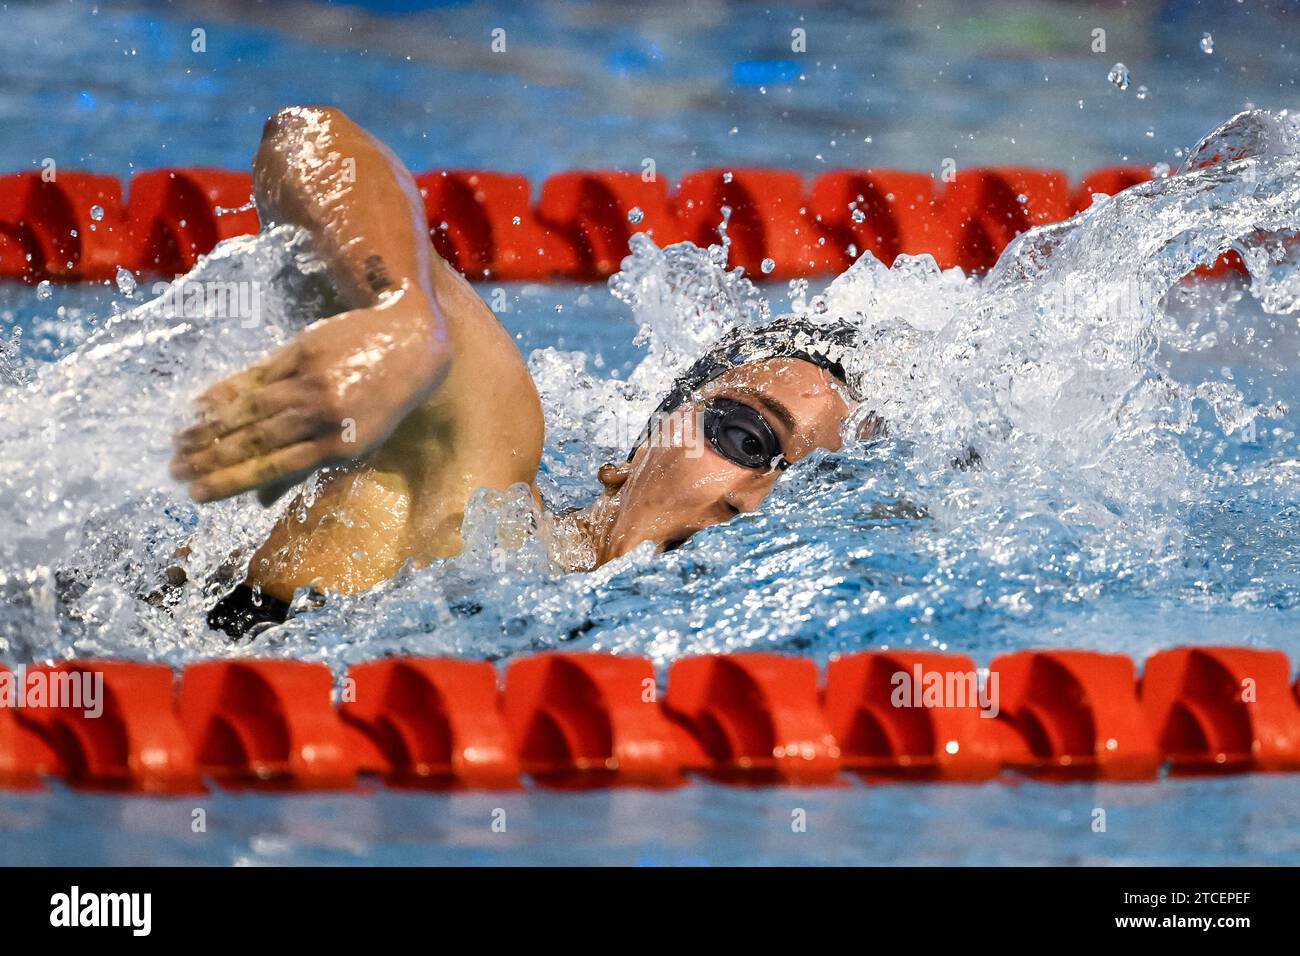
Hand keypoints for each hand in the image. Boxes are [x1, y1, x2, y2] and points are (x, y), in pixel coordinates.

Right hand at [171, 288, 448, 503]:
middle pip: (256, 439)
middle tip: (175, 471)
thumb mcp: (361, 441)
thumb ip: (308, 467)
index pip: (275, 468)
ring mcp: (311, 381)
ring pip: (251, 409)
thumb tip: (260, 500)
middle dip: (211, 458)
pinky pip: (257, 375)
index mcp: (341, 445)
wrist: (412, 340)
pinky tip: (199, 404)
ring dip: (209, 427)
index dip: (232, 481)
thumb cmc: (385, 401)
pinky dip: (226, 391)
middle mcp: (324, 414)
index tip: (197, 495)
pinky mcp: (303, 351)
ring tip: (177, 443)